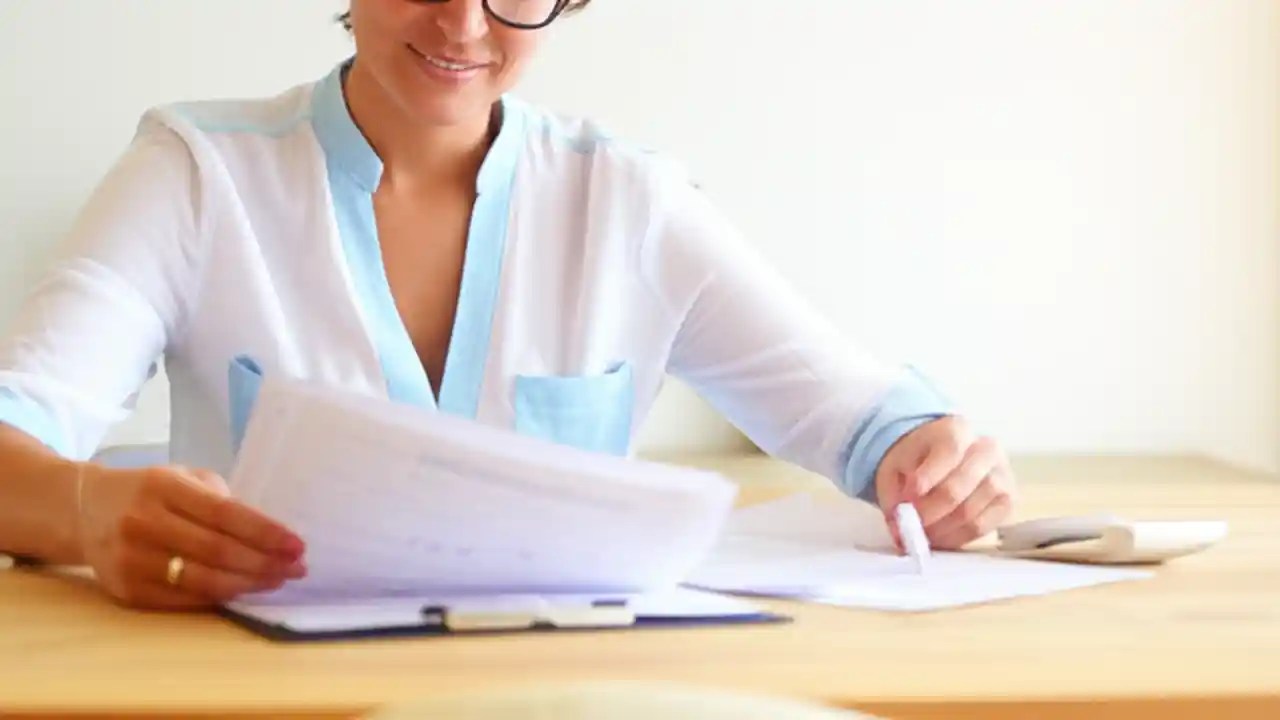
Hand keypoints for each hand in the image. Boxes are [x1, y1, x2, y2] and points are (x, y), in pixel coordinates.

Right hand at [77, 464, 306, 609]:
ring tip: (277, 580)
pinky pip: (184, 600)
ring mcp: (132, 560)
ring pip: (204, 580)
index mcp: (163, 487)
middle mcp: (144, 523)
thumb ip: (221, 500)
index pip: (225, 514)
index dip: (265, 532)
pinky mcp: (127, 591)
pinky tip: (243, 590)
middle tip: (297, 568)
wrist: (84, 511)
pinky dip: (219, 597)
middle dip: (265, 562)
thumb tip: (269, 535)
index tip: (297, 545)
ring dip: (248, 584)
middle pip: (218, 551)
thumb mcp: (182, 479)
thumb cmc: (149, 493)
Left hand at [875, 416, 1016, 549]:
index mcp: (958, 430)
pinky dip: (955, 538)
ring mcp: (1002, 476)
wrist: (939, 458)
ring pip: (969, 514)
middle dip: (927, 513)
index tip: (906, 499)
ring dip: (939, 530)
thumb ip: (895, 493)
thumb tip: (899, 529)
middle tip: (906, 526)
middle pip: (956, 490)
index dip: (926, 478)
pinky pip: (981, 528)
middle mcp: (987, 450)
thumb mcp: (896, 466)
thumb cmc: (916, 460)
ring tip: (919, 532)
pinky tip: (938, 537)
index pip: (949, 452)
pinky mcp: (1007, 501)